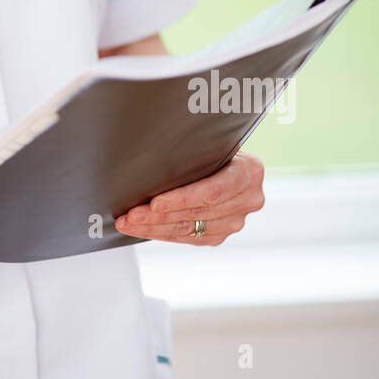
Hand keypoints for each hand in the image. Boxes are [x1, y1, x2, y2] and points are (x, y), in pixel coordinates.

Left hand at [114, 152, 264, 246]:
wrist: (231, 161)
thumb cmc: (216, 146)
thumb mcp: (212, 141)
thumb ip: (196, 150)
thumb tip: (156, 153)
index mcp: (249, 172)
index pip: (211, 191)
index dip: (181, 199)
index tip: (155, 203)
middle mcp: (247, 200)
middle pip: (196, 213)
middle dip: (158, 215)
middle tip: (131, 215)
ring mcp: (235, 221)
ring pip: (188, 229)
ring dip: (153, 227)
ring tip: (128, 223)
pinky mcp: (221, 234)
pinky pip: (188, 237)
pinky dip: (162, 233)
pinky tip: (143, 228)